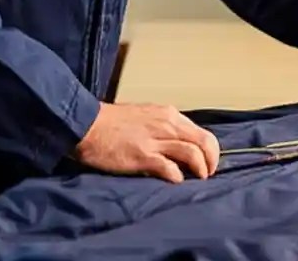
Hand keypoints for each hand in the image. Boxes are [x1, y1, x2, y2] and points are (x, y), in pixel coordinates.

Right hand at [71, 102, 220, 182]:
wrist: (86, 124)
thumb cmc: (111, 123)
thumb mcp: (145, 117)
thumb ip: (162, 129)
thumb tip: (176, 145)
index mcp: (168, 115)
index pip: (201, 132)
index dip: (209, 151)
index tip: (207, 163)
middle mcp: (166, 125)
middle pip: (204, 142)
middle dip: (211, 161)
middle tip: (207, 174)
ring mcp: (155, 140)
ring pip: (193, 154)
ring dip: (200, 169)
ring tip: (197, 180)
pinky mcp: (142, 155)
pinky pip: (170, 168)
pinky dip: (177, 177)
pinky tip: (174, 181)